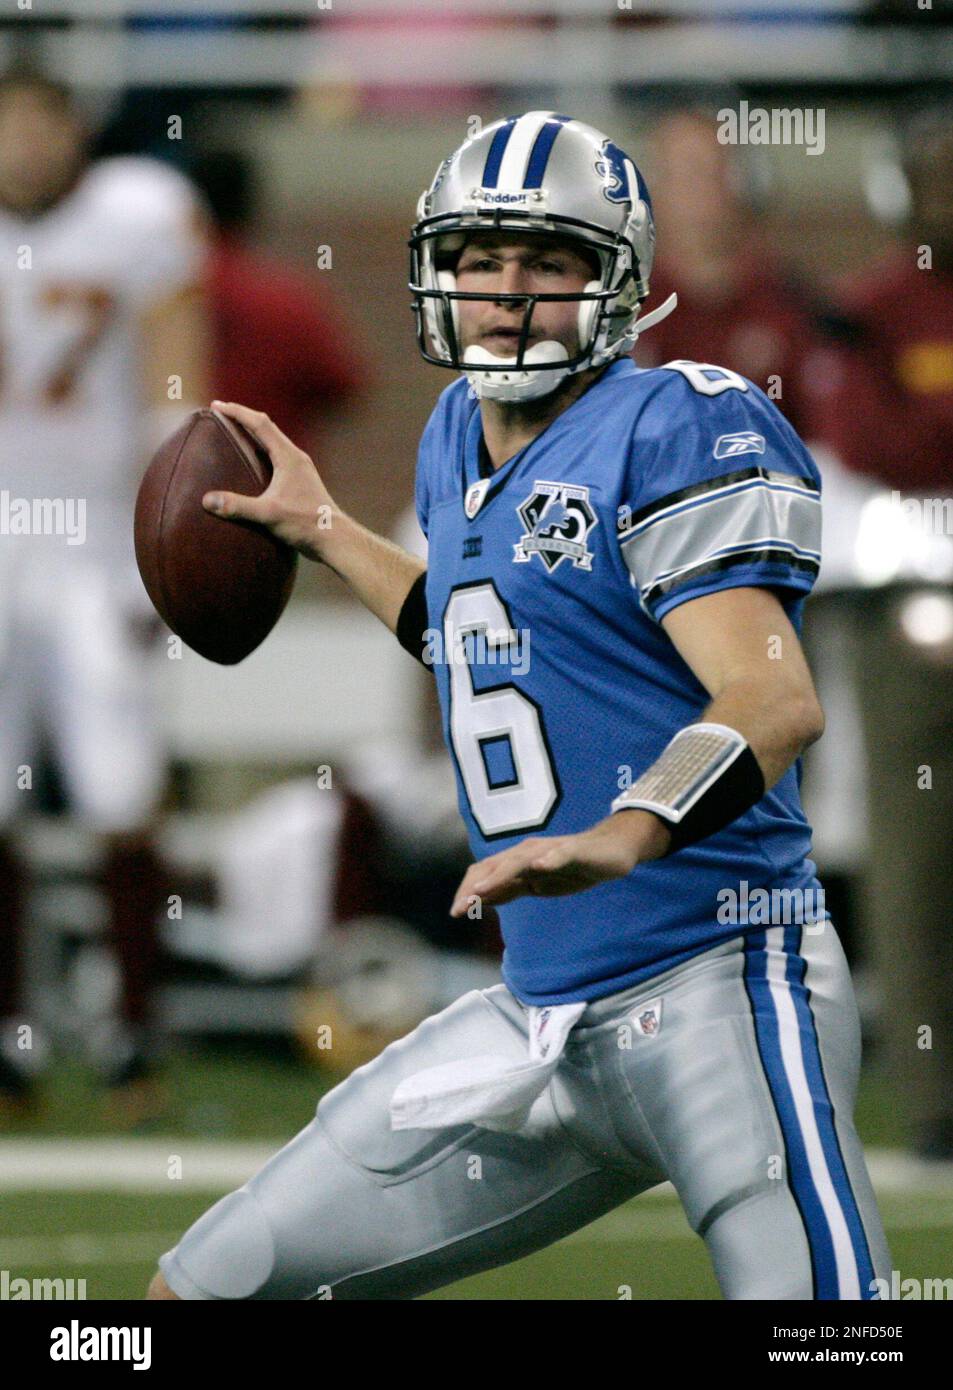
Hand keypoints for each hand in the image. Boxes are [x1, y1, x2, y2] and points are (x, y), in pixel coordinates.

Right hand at [202, 401, 337, 562]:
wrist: (334, 539)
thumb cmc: (306, 524)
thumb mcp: (269, 514)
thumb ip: (238, 507)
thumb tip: (207, 500)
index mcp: (289, 457)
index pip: (260, 424)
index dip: (237, 412)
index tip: (216, 405)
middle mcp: (295, 458)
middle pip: (266, 428)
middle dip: (242, 417)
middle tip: (220, 413)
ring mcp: (299, 469)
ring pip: (273, 442)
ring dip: (252, 434)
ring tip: (232, 433)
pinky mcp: (300, 482)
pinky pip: (276, 457)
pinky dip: (260, 452)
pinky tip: (250, 464)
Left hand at [449, 811, 669, 916]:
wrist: (611, 851)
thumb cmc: (572, 868)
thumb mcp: (536, 885)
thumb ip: (509, 890)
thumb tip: (480, 900)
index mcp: (517, 862)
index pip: (485, 873)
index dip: (468, 891)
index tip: (455, 913)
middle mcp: (528, 852)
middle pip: (495, 866)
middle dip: (475, 887)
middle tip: (460, 908)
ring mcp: (550, 850)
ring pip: (520, 860)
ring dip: (499, 875)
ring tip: (482, 890)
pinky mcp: (574, 850)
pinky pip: (559, 854)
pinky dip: (547, 860)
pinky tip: (538, 868)